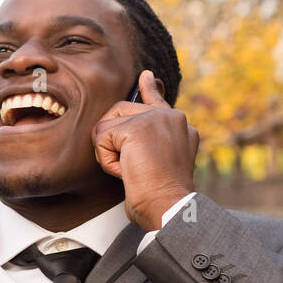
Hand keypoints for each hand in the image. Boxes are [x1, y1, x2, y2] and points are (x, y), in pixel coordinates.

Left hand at [92, 70, 198, 230]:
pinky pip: (101, 139)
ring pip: (107, 125)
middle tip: (128, 165)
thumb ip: (152, 141)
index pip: (157, 102)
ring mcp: (154, 119)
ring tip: (131, 170)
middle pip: (120, 112)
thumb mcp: (165, 163)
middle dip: (112, 139)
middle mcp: (171, 117)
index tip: (145, 76)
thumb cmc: (164, 196)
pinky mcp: (136, 128)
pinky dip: (106, 160)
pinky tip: (126, 171)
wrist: (169, 206)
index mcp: (180, 126)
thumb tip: (133, 128)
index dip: (148, 89)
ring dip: (109, 152)